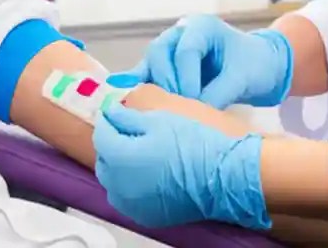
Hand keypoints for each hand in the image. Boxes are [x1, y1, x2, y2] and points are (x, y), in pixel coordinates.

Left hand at [92, 102, 270, 229]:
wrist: (226, 176)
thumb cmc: (196, 142)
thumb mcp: (159, 119)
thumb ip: (127, 116)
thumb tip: (110, 112)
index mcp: (121, 158)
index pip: (101, 135)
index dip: (108, 119)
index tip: (116, 111)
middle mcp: (120, 186)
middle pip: (103, 160)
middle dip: (111, 143)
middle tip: (127, 129)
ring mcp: (133, 205)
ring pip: (112, 182)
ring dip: (117, 166)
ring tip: (136, 152)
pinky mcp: (147, 216)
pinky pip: (127, 198)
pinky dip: (129, 185)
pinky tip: (145, 174)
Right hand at [118, 14, 293, 108]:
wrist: (259, 66)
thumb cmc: (255, 65)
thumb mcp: (242, 78)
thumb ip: (218, 93)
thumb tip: (195, 112)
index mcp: (202, 27)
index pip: (185, 50)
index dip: (186, 76)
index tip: (195, 100)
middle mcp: (181, 33)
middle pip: (159, 52)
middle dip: (167, 81)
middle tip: (179, 104)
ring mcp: (170, 48)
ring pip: (150, 63)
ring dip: (154, 85)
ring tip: (162, 108)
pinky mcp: (165, 65)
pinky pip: (147, 72)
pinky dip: (136, 83)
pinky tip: (119, 90)